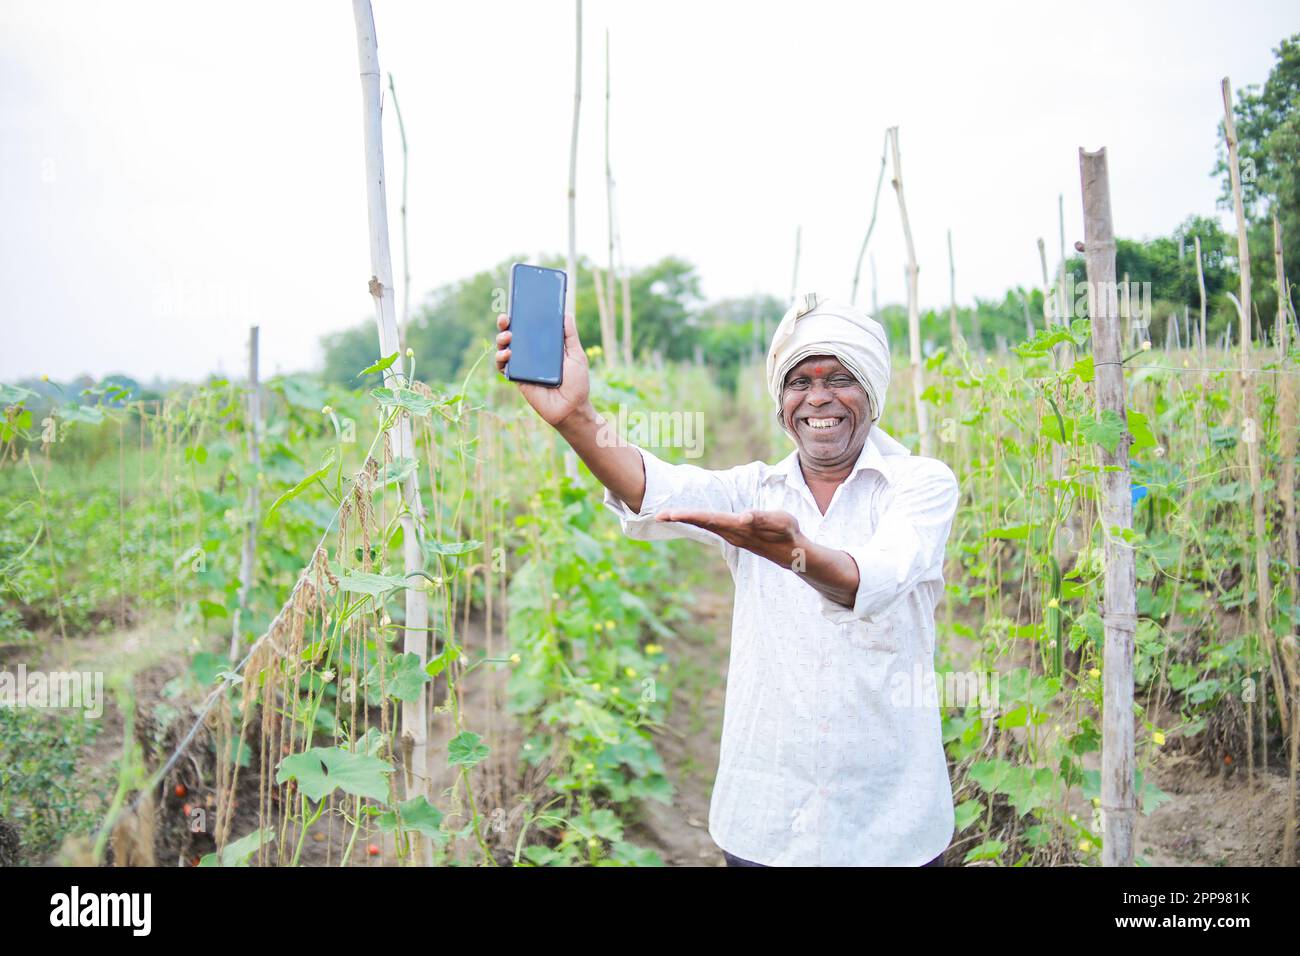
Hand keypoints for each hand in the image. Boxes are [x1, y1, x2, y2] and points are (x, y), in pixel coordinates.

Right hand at [495, 311, 590, 427]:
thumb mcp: (576, 355)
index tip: (517, 305)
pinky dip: (500, 359)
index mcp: (544, 345)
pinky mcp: (517, 378)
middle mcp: (531, 353)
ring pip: (504, 348)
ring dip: (501, 339)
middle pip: (513, 334)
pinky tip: (507, 354)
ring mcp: (522, 365)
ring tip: (508, 336)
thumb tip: (565, 313)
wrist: (572, 408)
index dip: (521, 316)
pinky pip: (502, 366)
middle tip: (505, 318)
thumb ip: (570, 336)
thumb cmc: (577, 383)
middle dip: (505, 324)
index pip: (529, 327)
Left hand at [654, 508, 805, 567]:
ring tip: (666, 515)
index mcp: (738, 528)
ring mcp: (732, 535)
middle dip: (680, 518)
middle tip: (658, 515)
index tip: (671, 514)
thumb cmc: (788, 534)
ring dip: (685, 519)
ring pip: (704, 525)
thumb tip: (743, 516)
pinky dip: (696, 521)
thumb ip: (762, 518)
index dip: (689, 516)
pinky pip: (711, 525)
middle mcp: (731, 533)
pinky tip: (687, 518)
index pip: (709, 519)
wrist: (792, 553)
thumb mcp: (781, 522)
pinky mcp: (734, 534)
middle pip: (701, 523)